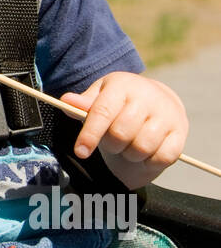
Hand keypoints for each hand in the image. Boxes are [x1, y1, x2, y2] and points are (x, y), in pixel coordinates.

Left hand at [59, 74, 187, 189]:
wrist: (158, 102)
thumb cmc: (120, 102)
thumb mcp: (100, 98)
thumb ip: (83, 104)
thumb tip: (66, 101)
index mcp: (123, 85)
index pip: (103, 112)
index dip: (90, 134)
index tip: (80, 152)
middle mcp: (147, 97)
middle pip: (120, 134)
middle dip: (111, 144)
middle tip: (113, 141)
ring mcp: (166, 115)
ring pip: (141, 148)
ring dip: (129, 154)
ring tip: (129, 144)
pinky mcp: (179, 133)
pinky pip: (161, 158)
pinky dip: (149, 161)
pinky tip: (146, 152)